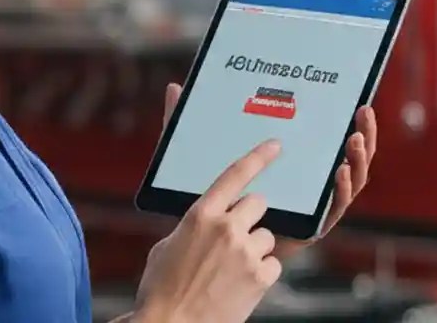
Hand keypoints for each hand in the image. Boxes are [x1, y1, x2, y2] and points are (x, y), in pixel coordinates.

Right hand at [134, 137, 283, 322]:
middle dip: (250, 216)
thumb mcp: (168, 246)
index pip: (235, 175)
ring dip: (255, 249)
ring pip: (266, 237)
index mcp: (199, 215)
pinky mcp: (260, 277)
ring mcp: (245, 252)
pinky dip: (261, 273)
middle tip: (238, 235)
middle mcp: (226, 228)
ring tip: (232, 270)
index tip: (275, 147)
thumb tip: (210, 223)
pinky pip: (272, 264)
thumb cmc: (161, 289)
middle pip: (257, 203)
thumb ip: (194, 227)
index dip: (259, 157)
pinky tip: (241, 285)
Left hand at [158, 83, 377, 262]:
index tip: (350, 98)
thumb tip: (173, 87)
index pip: (319, 137)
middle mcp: (302, 184)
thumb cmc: (194, 208)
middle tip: (362, 112)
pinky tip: (340, 173)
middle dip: (361, 134)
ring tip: (355, 139)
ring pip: (345, 184)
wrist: (192, 257)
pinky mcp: (306, 231)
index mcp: (285, 164)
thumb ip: (181, 126)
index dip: (338, 118)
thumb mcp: (191, 160)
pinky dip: (341, 192)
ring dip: (358, 160)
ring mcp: (307, 207)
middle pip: (342, 157)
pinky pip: (332, 213)